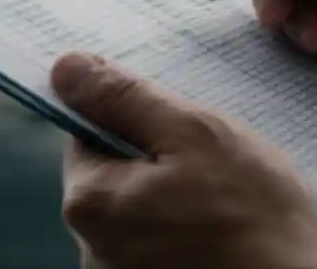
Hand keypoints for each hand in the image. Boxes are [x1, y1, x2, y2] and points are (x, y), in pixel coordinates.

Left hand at [51, 52, 316, 268]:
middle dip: (157, 164)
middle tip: (212, 170)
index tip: (182, 133)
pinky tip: (221, 237)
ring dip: (174, 203)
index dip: (138, 123)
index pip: (90, 136)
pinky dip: (186, 236)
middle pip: (115, 178)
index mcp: (89, 202)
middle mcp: (90, 249)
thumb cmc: (252, 214)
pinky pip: (159, 247)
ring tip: (224, 208)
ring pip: (140, 215)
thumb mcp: (194, 133)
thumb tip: (65, 67)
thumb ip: (125, 98)